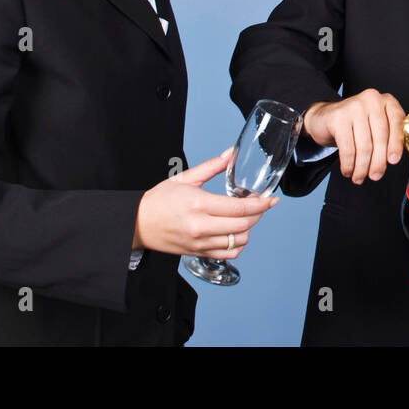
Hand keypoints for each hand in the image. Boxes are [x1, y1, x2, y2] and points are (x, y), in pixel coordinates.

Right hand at [133, 149, 277, 257]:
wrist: (137, 224)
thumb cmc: (158, 201)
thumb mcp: (184, 178)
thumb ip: (211, 167)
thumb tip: (231, 154)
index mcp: (198, 204)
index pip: (239, 208)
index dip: (260, 204)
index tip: (271, 199)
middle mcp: (200, 226)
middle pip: (243, 224)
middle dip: (259, 214)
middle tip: (262, 204)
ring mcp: (200, 242)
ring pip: (239, 241)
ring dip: (249, 228)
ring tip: (248, 217)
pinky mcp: (198, 252)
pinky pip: (228, 254)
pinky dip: (238, 244)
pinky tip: (236, 232)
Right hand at [303, 88, 405, 183]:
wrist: (324, 118)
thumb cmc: (355, 124)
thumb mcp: (375, 125)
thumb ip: (389, 135)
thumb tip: (395, 158)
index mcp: (386, 100)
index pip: (397, 121)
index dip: (397, 143)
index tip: (394, 160)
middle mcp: (371, 99)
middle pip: (380, 137)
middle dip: (378, 161)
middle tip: (376, 176)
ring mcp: (354, 106)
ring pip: (364, 146)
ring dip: (362, 167)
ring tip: (359, 177)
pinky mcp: (338, 117)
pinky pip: (348, 148)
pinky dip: (348, 164)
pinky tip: (348, 171)